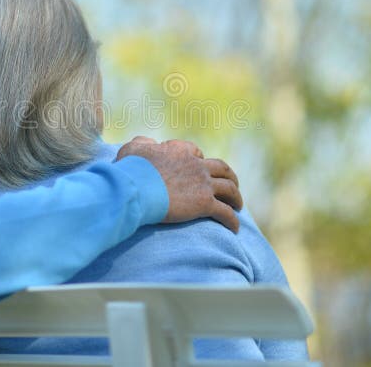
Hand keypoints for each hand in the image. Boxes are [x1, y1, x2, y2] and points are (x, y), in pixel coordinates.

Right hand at [116, 137, 242, 232]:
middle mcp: (196, 165)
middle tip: (232, 185)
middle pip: (222, 168)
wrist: (137, 188)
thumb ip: (142, 143)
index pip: (197, 153)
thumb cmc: (131, 170)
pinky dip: (233, 220)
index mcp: (180, 150)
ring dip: (236, 197)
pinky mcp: (204, 203)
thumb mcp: (133, 150)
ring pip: (229, 188)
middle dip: (229, 176)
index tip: (199, 168)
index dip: (199, 160)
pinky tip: (235, 228)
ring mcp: (203, 184)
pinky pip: (225, 212)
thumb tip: (148, 143)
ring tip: (238, 205)